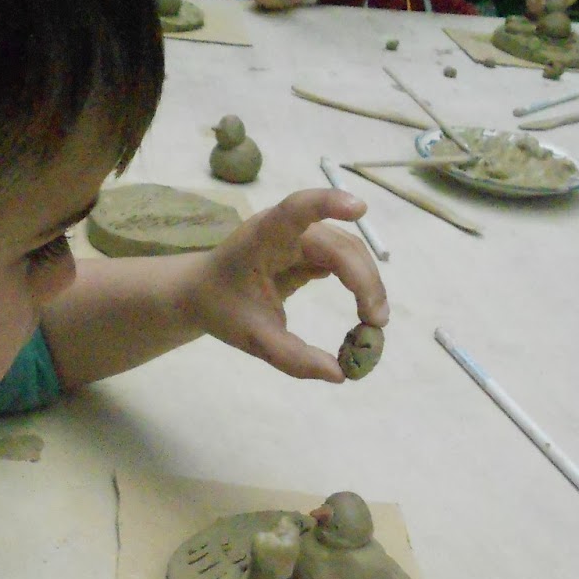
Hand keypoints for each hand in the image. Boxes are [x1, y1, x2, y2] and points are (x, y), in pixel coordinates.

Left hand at [173, 188, 389, 382]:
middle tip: (377, 323)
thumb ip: (293, 358)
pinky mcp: (308, 248)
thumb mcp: (254, 339)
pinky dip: (357, 282)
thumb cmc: (221, 308)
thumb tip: (339, 374)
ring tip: (373, 322)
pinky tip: (363, 309)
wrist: (202, 292)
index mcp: (262, 239)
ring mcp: (299, 236)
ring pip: (347, 251)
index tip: (359, 208)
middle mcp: (284, 229)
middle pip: (338, 245)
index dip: (327, 204)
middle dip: (364, 280)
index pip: (296, 210)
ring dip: (366, 283)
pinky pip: (342, 259)